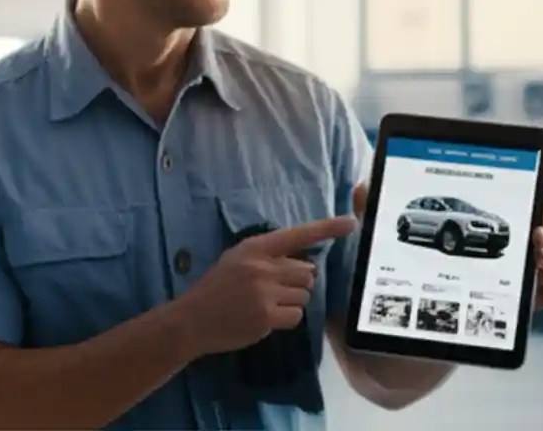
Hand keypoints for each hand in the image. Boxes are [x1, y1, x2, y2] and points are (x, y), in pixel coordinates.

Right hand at [176, 215, 356, 356]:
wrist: (192, 319)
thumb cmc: (216, 287)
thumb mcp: (237, 259)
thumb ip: (267, 256)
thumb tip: (304, 263)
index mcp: (256, 248)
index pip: (298, 234)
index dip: (326, 228)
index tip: (350, 223)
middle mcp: (263, 267)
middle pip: (307, 272)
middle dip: (297, 282)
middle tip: (274, 289)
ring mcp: (265, 292)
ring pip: (304, 295)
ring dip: (292, 301)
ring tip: (267, 304)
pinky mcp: (267, 317)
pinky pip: (296, 315)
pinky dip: (287, 318)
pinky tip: (266, 318)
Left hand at [353, 182, 542, 308]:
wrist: (413, 317)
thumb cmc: (409, 265)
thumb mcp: (392, 237)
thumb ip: (377, 208)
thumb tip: (363, 185)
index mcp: (490, 223)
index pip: (533, 205)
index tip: (541, 211)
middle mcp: (515, 246)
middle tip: (538, 237)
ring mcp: (524, 275)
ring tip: (540, 258)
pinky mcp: (525, 303)